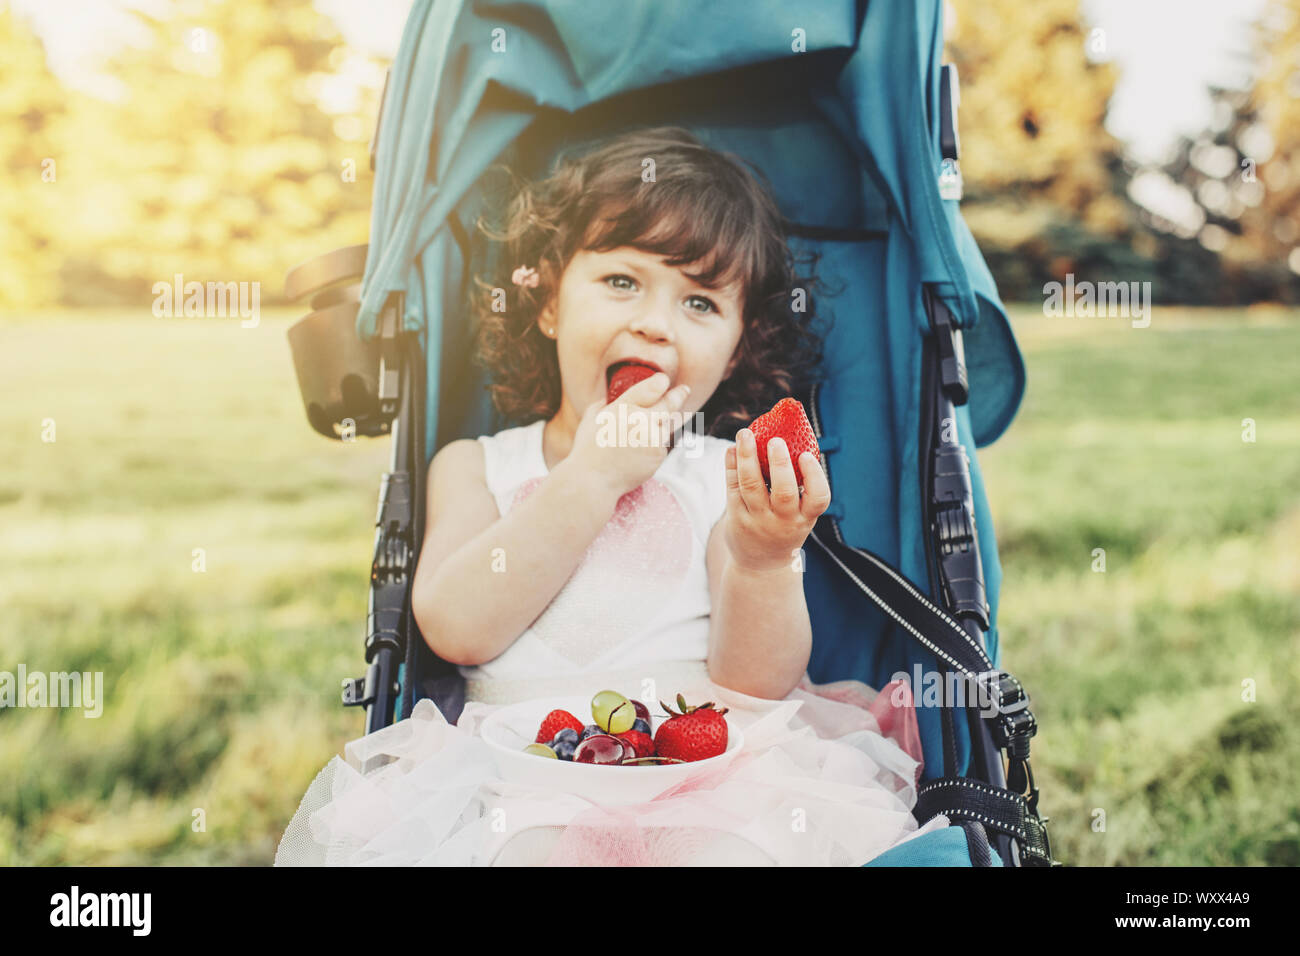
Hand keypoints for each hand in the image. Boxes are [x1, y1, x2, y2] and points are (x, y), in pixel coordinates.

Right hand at [565, 372, 691, 498]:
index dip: (660, 383)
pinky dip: (656, 445)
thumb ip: (605, 403)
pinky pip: (662, 444)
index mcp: (622, 407)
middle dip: (679, 395)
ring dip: (665, 424)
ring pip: (667, 425)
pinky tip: (641, 452)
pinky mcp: (658, 454)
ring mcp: (652, 437)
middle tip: (685, 390)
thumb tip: (614, 396)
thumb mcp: (591, 418)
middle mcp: (640, 419)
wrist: (594, 480)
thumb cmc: (589, 449)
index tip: (664, 380)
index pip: (649, 389)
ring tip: (658, 427)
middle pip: (669, 403)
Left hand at [723, 427, 830, 573]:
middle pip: (783, 493)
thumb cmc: (785, 527)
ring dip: (748, 457)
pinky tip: (733, 449)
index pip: (818, 499)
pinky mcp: (736, 519)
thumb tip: (785, 437)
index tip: (807, 455)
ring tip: (745, 433)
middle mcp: (783, 521)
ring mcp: (758, 521)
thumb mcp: (799, 514)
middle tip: (775, 440)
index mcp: (805, 517)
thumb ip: (797, 484)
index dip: (814, 476)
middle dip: (780, 464)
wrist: (762, 565)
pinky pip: (733, 488)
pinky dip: (732, 466)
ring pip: (751, 486)